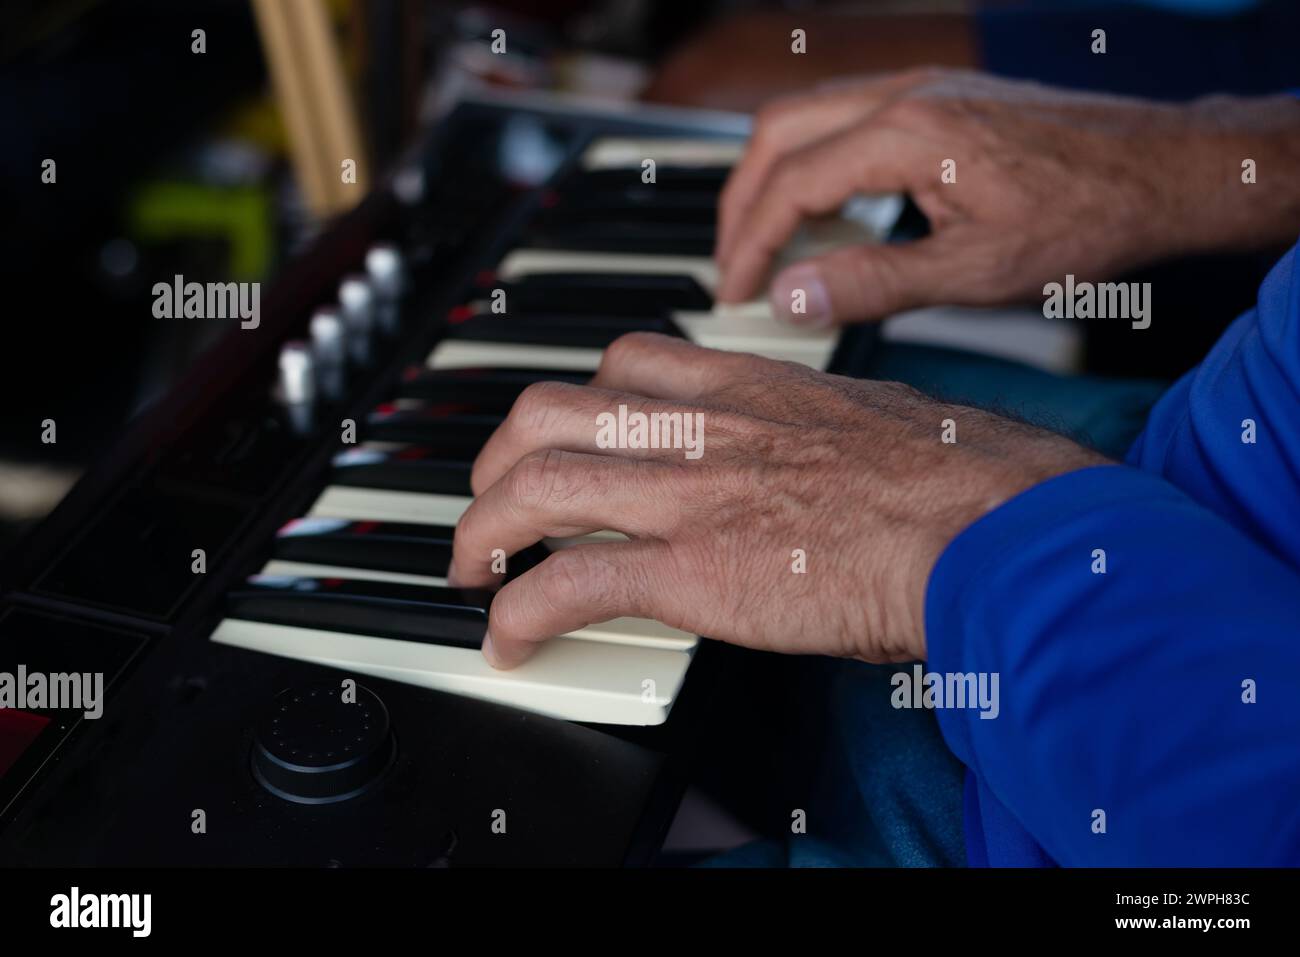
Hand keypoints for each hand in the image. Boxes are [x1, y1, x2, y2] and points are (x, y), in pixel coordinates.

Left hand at [447, 333, 1106, 668]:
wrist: (986, 527)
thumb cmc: (958, 477)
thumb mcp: (872, 418)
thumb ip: (813, 426)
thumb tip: (808, 452)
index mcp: (747, 386)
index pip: (626, 361)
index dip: (578, 398)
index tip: (567, 432)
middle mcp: (701, 428)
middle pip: (551, 410)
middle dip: (501, 454)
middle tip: (497, 496)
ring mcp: (688, 494)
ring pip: (537, 486)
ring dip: (483, 529)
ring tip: (474, 567)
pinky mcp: (692, 571)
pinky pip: (569, 582)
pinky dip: (520, 612)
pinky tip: (509, 639)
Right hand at [716, 69, 1299, 324]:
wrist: (1163, 172)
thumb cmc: (1087, 217)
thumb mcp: (973, 273)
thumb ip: (871, 283)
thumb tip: (791, 297)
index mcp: (907, 134)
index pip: (789, 183)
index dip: (748, 243)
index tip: (733, 291)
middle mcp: (907, 94)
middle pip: (777, 132)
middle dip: (740, 201)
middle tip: (733, 263)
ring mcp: (924, 88)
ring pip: (808, 116)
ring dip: (773, 176)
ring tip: (768, 242)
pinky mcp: (942, 98)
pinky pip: (847, 116)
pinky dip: (814, 161)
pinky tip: (830, 210)